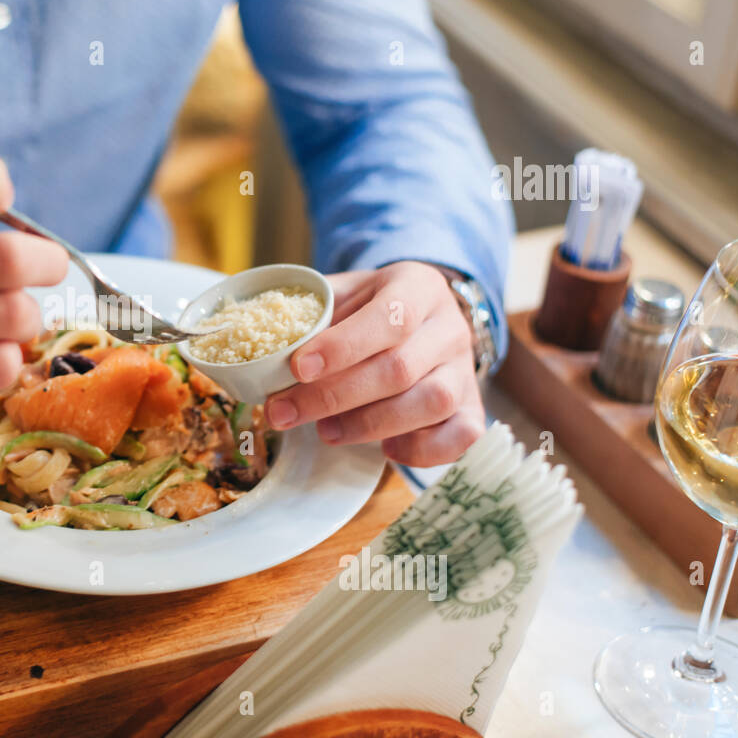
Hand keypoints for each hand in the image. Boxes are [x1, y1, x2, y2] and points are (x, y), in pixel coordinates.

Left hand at [264, 261, 484, 466]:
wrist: (426, 316)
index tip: (298, 368)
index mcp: (417, 287)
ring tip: (325, 431)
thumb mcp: (346, 293)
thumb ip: (315, 315)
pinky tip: (385, 449)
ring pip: (431, 403)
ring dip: (369, 425)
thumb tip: (264, 353)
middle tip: (284, 413)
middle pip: (399, 369)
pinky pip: (462, 435)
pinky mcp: (473, 406)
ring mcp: (466, 369)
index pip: (388, 317)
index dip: (342, 347)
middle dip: (333, 397)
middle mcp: (449, 327)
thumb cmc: (373, 308)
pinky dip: (422, 449)